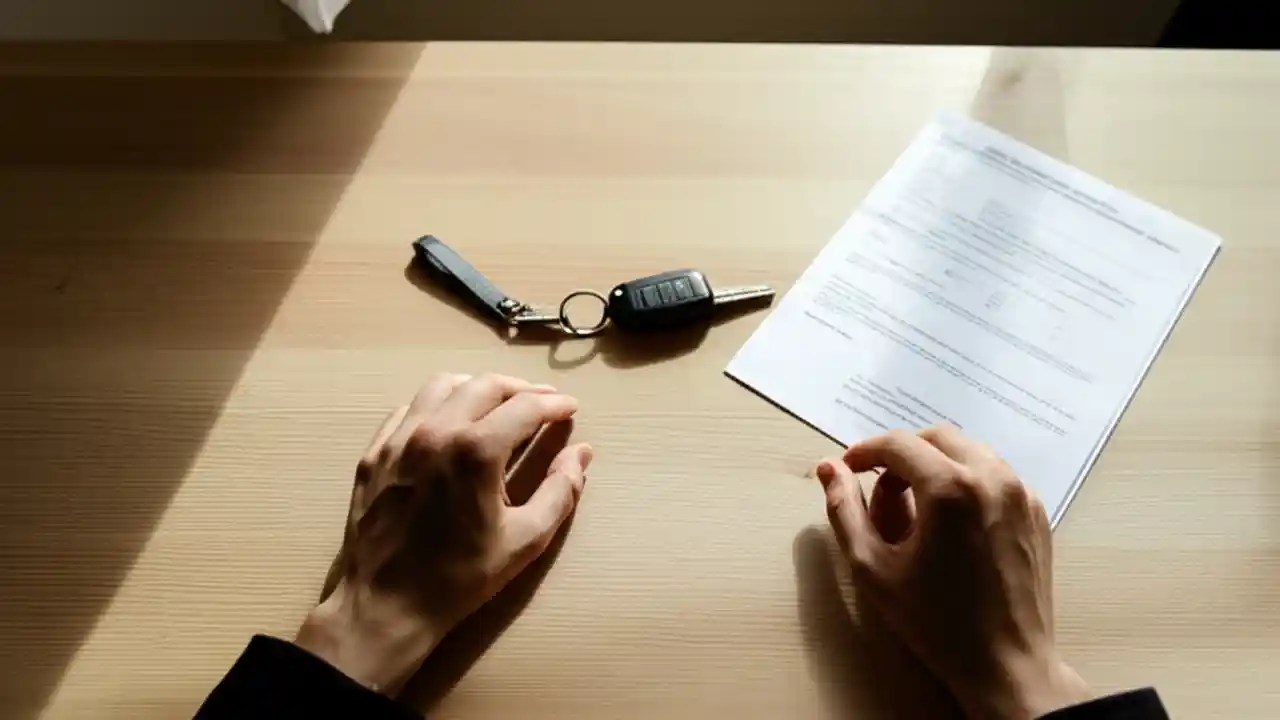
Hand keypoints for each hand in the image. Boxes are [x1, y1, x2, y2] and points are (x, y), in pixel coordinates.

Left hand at [295, 373, 591, 693]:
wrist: (385, 605)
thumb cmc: (461, 577)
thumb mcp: (525, 540)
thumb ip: (561, 491)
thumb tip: (582, 453)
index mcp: (476, 450)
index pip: (525, 407)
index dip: (554, 404)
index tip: (569, 408)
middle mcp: (435, 431)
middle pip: (485, 385)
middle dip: (520, 388)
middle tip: (542, 401)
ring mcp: (398, 439)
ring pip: (441, 386)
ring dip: (476, 387)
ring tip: (497, 402)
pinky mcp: (374, 453)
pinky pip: (408, 410)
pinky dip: (437, 404)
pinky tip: (448, 421)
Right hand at [816, 426, 1090, 719]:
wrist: (1006, 664)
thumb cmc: (934, 621)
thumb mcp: (872, 568)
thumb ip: (845, 511)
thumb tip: (829, 468)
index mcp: (950, 487)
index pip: (898, 444)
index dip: (865, 451)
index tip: (848, 469)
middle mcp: (992, 478)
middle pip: (938, 436)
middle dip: (903, 452)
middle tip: (879, 484)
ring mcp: (1022, 493)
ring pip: (970, 451)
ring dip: (937, 463)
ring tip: (916, 503)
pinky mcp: (1037, 512)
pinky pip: (996, 476)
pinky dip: (968, 481)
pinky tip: (952, 521)